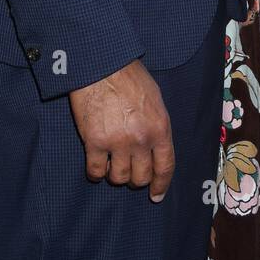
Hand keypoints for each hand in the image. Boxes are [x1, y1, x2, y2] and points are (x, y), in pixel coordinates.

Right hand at [69, 60, 173, 200]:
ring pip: (119, 178)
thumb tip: (155, 146)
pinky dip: (96, 173)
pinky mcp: (95, 142)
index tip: (156, 195)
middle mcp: (141, 139)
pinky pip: (96, 171)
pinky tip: (96, 166)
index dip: (161, 184)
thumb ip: (156, 125)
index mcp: (160, 128)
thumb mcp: (155, 99)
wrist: (101, 65)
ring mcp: (118, 143)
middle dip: (136, 179)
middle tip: (130, 173)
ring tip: (112, 165)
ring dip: (116, 175)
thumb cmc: (129, 76)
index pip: (165, 166)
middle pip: (141, 177)